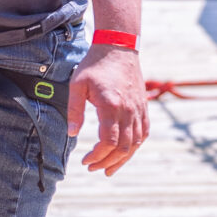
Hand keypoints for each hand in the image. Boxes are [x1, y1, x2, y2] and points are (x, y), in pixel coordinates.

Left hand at [67, 44, 148, 175]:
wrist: (118, 47)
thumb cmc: (95, 65)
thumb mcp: (77, 84)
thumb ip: (74, 110)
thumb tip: (72, 134)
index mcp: (111, 105)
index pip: (109, 141)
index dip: (97, 155)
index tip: (85, 160)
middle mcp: (129, 110)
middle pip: (123, 147)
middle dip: (107, 162)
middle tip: (93, 168)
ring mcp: (139, 109)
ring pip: (135, 143)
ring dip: (122, 159)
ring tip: (108, 168)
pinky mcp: (143, 107)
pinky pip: (143, 133)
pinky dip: (135, 147)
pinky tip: (125, 153)